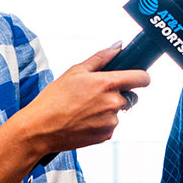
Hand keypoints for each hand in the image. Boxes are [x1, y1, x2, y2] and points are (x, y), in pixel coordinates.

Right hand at [18, 44, 150, 154]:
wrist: (40, 128)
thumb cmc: (54, 98)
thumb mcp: (75, 71)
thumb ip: (101, 58)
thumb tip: (118, 46)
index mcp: (107, 83)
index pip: (142, 78)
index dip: (141, 77)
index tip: (137, 78)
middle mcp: (113, 103)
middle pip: (129, 96)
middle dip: (117, 94)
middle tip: (94, 96)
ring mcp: (111, 121)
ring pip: (118, 112)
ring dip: (106, 110)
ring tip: (83, 110)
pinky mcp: (106, 136)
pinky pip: (110, 126)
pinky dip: (100, 123)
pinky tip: (83, 121)